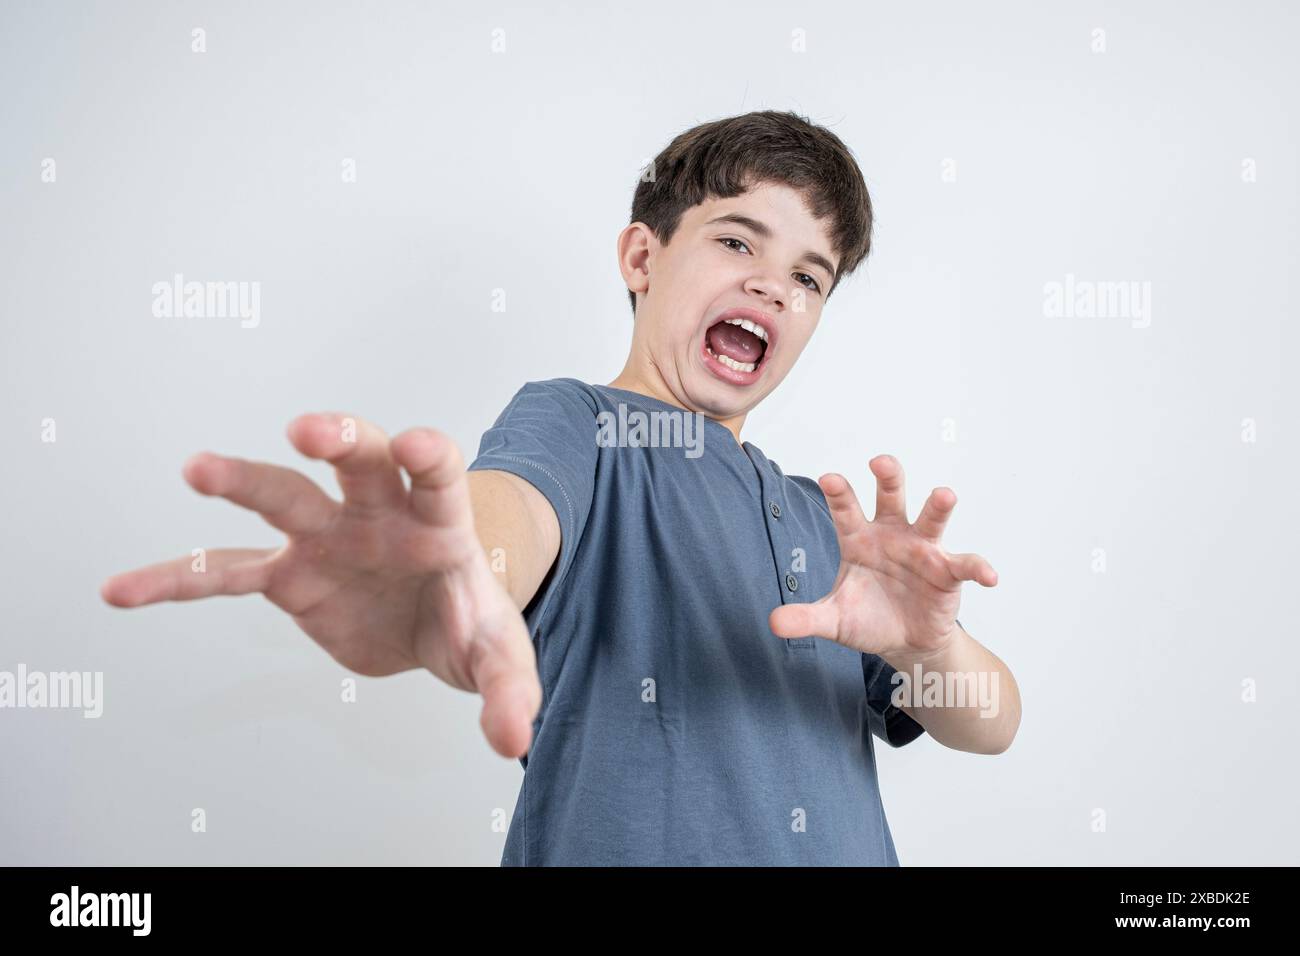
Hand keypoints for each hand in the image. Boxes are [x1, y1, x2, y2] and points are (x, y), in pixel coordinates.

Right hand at [99, 414, 541, 758]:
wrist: (431, 627)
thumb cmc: (467, 622)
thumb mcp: (498, 657)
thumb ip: (509, 691)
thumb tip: (513, 740)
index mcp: (439, 520)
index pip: (438, 475)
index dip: (427, 456)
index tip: (415, 446)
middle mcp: (379, 512)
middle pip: (360, 461)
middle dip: (339, 439)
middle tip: (309, 430)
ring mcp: (328, 536)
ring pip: (282, 497)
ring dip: (242, 481)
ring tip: (197, 468)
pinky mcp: (289, 575)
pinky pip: (226, 573)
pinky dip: (178, 580)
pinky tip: (124, 589)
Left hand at [769, 454, 997, 660]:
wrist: (903, 641)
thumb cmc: (867, 618)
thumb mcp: (834, 620)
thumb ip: (806, 618)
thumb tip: (773, 622)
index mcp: (859, 539)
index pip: (845, 510)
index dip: (838, 494)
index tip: (828, 478)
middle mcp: (892, 535)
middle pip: (890, 497)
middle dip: (888, 477)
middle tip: (880, 462)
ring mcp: (923, 549)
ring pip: (931, 519)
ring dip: (938, 505)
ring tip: (945, 494)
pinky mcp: (948, 572)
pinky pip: (966, 564)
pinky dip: (978, 567)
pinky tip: (989, 576)